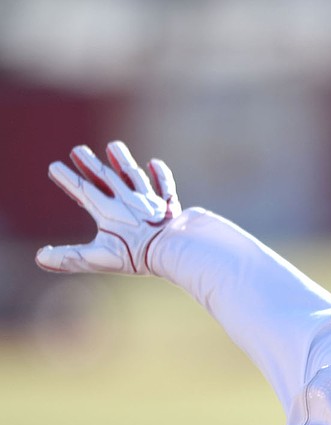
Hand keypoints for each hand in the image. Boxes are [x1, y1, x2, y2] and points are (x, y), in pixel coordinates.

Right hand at [36, 141, 178, 274]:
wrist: (175, 249)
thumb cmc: (137, 256)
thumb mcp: (99, 259)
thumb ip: (70, 257)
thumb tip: (40, 258)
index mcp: (108, 211)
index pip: (83, 191)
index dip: (67, 179)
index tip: (54, 166)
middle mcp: (128, 201)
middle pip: (106, 178)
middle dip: (90, 164)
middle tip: (78, 149)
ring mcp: (150, 202)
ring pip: (134, 175)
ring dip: (122, 161)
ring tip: (114, 146)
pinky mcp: (170, 206)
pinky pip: (165, 186)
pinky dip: (160, 174)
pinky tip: (154, 164)